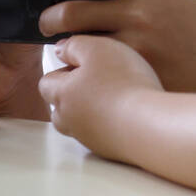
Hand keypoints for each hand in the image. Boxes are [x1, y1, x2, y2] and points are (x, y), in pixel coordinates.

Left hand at [30, 0, 195, 91]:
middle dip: (53, 20)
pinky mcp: (138, 73)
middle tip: (47, 26)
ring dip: (65, 50)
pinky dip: (86, 73)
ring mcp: (139, 44)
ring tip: (65, 54)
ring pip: (81, 44)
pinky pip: (97, 71)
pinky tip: (88, 79)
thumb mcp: (175, 2)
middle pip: (76, 10)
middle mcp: (143, 11)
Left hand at [38, 35, 160, 158]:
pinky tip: (131, 112)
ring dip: (92, 110)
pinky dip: (112, 124)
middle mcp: (70, 120)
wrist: (148, 125)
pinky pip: (104, 134)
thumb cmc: (123, 85)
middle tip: (100, 78)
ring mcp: (90, 138)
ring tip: (116, 96)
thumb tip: (61, 50)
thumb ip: (74, 45)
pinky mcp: (110, 149)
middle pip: (61, 107)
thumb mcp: (97, 48)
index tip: (84, 62)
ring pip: (82, 122)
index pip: (47, 82)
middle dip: (75, 93)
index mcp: (62, 94)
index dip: (64, 69)